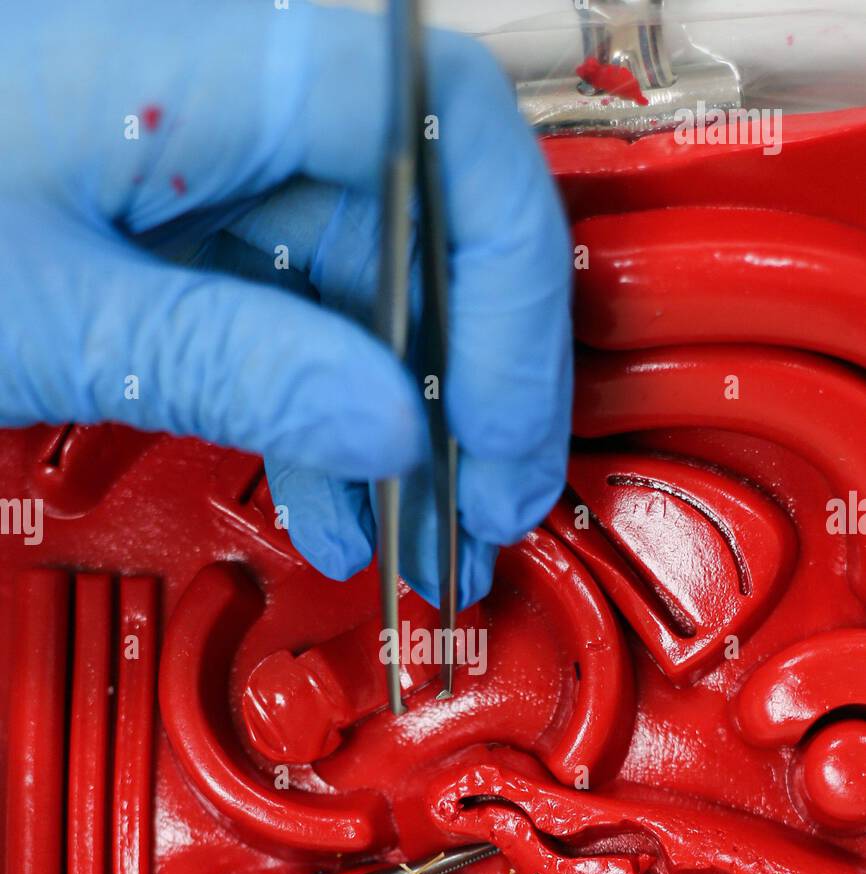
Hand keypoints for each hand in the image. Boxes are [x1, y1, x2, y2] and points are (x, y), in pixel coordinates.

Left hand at [0, 0, 571, 605]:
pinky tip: (337, 491)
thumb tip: (389, 434)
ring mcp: (230, 131)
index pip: (469, 157)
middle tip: (478, 511)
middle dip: (470, 392)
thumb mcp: (65, 310)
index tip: (503, 443)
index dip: (513, 319)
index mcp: (246, 47)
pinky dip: (324, 399)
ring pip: (379, 275)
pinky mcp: (195, 192)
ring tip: (414, 533)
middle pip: (442, 225)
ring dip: (403, 419)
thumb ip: (244, 366)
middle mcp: (260, 69)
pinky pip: (302, 293)